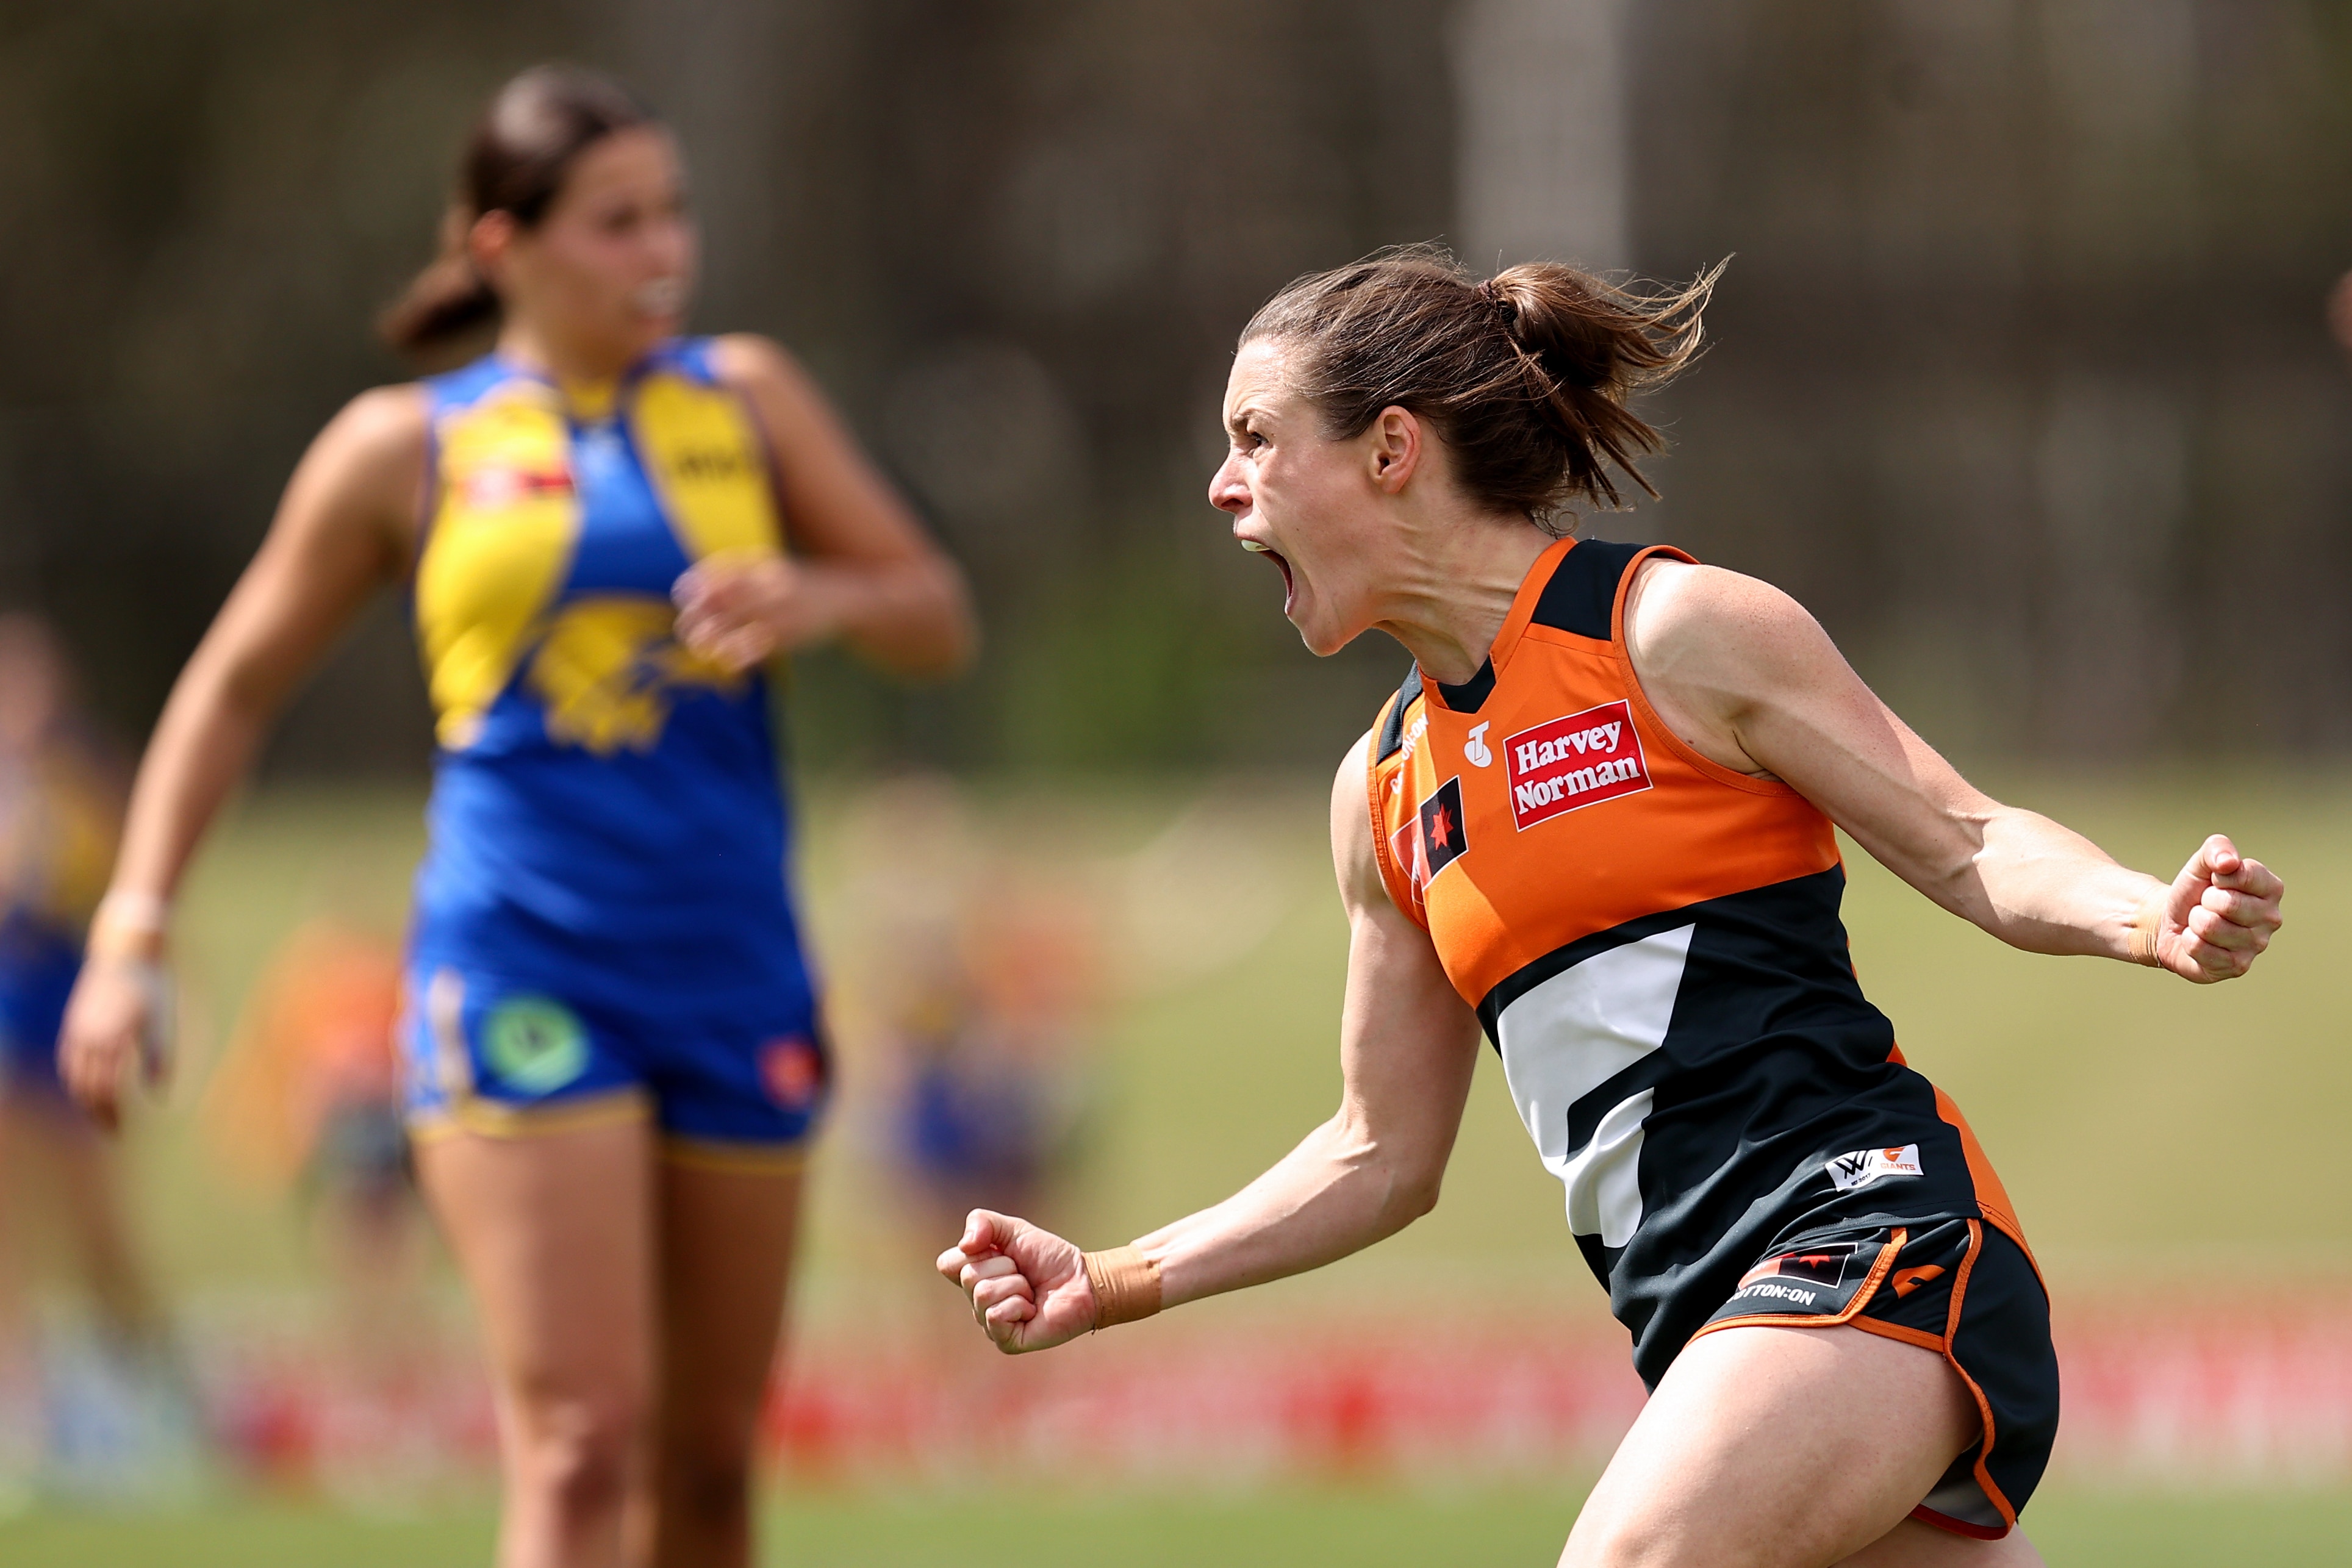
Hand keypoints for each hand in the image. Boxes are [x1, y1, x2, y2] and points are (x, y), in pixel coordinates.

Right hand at [58, 951, 172, 1132]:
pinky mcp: (74, 1021)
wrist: (126, 950)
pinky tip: (89, 1086)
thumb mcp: (163, 1021)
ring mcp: (77, 1028)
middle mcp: (89, 1037)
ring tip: (102, 1113)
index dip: (111, 1115)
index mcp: (112, 1039)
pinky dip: (77, 1078)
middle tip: (112, 1131)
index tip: (120, 1133)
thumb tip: (159, 1096)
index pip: (105, 1091)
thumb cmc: (153, 986)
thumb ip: (159, 1059)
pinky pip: (69, 1059)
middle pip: (86, 1088)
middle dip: (98, 1113)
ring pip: (73, 1075)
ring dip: (85, 1098)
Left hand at [672, 554, 850, 672]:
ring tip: (700, 647)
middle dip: (701, 615)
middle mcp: (772, 585)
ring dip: (716, 636)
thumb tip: (694, 588)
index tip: (682, 596)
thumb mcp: (770, 568)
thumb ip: (737, 573)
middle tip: (685, 629)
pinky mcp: (794, 633)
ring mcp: (783, 609)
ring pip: (741, 623)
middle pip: (727, 598)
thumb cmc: (799, 584)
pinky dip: (741, 653)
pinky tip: (726, 661)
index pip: (723, 573)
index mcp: (765, 566)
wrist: (847, 596)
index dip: (698, 584)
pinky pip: (761, 644)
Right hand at [934, 1209, 1097, 1354]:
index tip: (1003, 1252)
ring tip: (1030, 1292)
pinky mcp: (1005, 1341)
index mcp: (973, 1277)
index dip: (978, 1251)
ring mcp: (989, 1324)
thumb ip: (984, 1223)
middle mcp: (976, 1302)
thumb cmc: (1049, 1258)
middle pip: (968, 1277)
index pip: (948, 1263)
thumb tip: (965, 1244)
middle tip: (1024, 1274)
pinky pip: (996, 1316)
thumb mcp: (1015, 1230)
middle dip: (1004, 1267)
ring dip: (1016, 1286)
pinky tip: (1032, 1310)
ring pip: (984, 1294)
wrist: (1082, 1280)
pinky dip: (1019, 1305)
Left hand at [2151, 834, 2282, 982]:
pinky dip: (2189, 941)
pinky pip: (2200, 948)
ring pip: (2210, 926)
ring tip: (2201, 922)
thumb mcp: (2202, 863)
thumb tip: (2228, 862)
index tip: (2215, 881)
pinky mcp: (2237, 966)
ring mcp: (2257, 945)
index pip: (2243, 874)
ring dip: (2195, 921)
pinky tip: (2197, 940)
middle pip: (2227, 903)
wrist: (2173, 922)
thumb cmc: (2196, 891)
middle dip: (2204, 901)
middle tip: (2205, 905)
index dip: (2217, 876)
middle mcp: (2272, 918)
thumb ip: (2216, 849)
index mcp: (2271, 889)